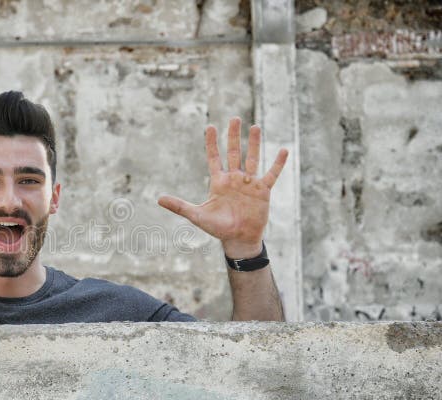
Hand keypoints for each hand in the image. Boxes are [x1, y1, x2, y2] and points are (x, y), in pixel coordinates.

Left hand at [158, 118, 287, 258]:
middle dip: (233, 136)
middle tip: (234, 118)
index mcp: (218, 181)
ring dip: (254, 143)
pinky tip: (283, 150)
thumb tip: (158, 199)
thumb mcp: (197, 215)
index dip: (212, 143)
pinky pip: (271, 174)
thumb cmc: (217, 227)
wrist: (238, 239)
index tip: (210, 127)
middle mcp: (234, 178)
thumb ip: (179, 206)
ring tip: (255, 127)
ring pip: (252, 158)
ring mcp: (249, 183)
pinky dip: (277, 164)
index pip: (214, 157)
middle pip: (234, 152)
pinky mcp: (262, 191)